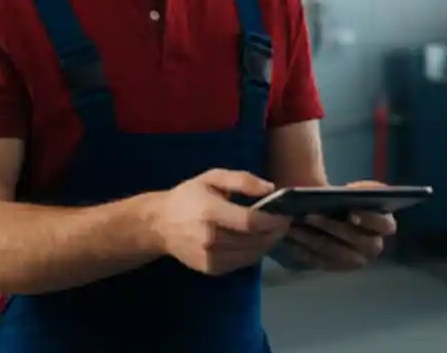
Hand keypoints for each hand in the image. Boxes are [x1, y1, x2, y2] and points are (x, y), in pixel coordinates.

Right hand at [148, 169, 290, 275]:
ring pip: (251, 255)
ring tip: (273, 231)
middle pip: (254, 241)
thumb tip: (270, 189)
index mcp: (210, 212)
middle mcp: (210, 239)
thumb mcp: (212, 177)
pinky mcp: (211, 270)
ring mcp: (210, 258)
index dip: (273, 220)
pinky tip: (255, 241)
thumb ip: (241, 180)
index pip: (250, 222)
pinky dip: (253, 253)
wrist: (160, 224)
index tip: (286, 214)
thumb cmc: (188, 197)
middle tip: (284, 223)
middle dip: (274, 233)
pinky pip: (241, 263)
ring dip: (267, 244)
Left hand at [279, 181, 397, 271]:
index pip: (385, 225)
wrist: (327, 211)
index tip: (351, 212)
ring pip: (336, 253)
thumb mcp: (354, 190)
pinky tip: (289, 240)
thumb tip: (354, 194)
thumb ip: (361, 191)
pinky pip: (319, 262)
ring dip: (313, 239)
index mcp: (384, 225)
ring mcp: (354, 261)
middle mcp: (373, 247)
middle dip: (334, 228)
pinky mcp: (334, 268)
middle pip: (359, 242)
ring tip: (294, 225)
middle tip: (310, 214)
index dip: (370, 220)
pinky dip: (303, 250)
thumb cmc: (342, 199)